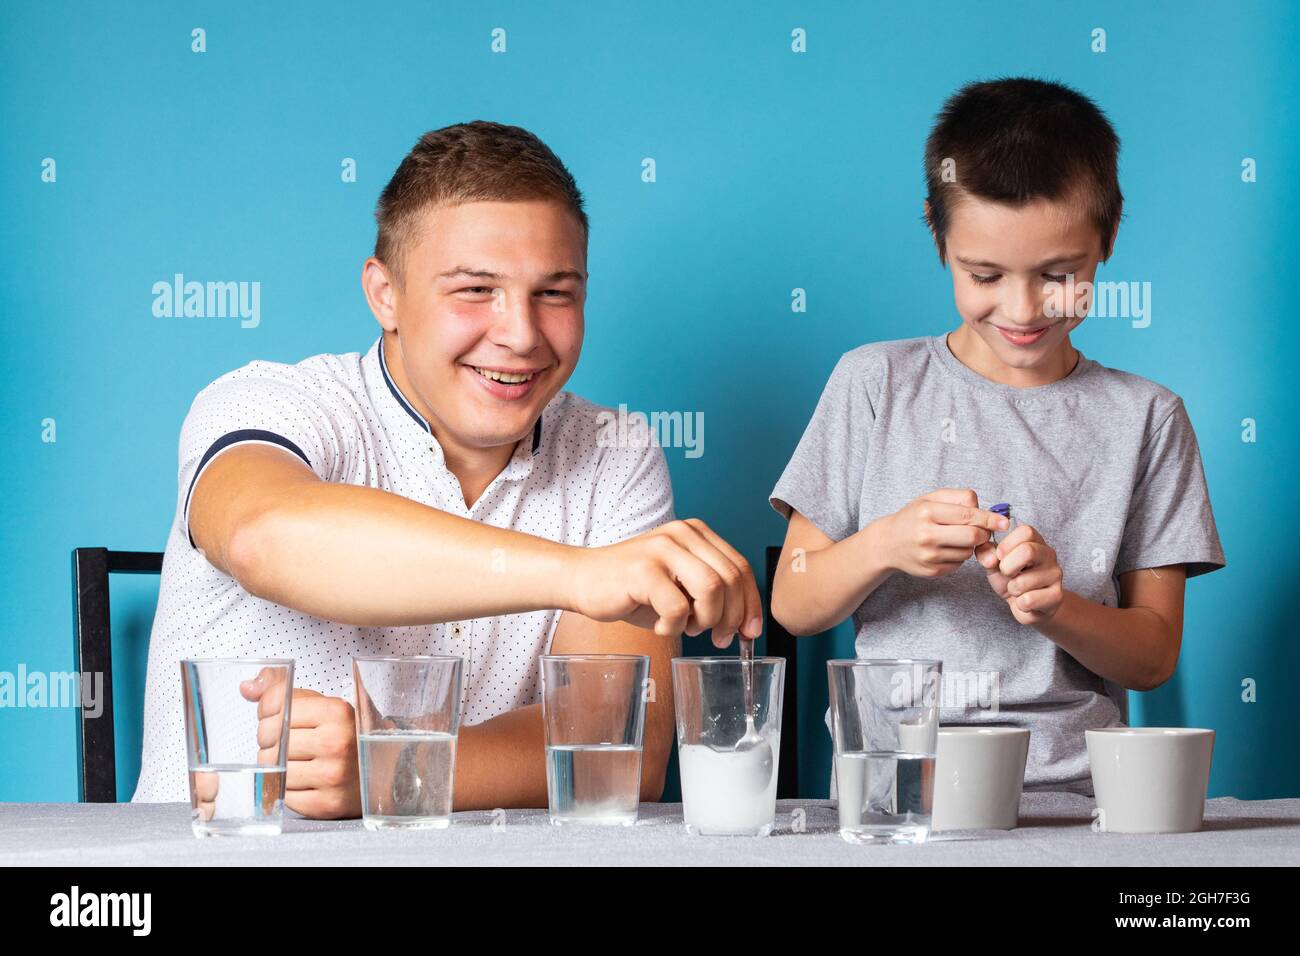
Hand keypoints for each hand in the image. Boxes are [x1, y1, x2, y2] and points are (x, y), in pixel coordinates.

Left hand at [240, 672, 360, 819]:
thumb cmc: (348, 736)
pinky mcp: (326, 803)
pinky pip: (282, 794)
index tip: (275, 714)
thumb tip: (247, 688)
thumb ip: (284, 691)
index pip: (275, 705)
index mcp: (336, 711)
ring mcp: (332, 775)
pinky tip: (301, 778)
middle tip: (285, 739)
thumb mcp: (324, 705)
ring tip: (294, 759)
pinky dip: (285, 786)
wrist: (383, 771)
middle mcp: (336, 742)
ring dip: (276, 763)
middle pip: (270, 737)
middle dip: (269, 738)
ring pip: (273, 766)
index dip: (267, 710)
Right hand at [570, 518, 762, 648]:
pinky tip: (659, 626)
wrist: (581, 579)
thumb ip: (710, 592)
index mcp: (696, 533)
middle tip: (717, 638)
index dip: (751, 603)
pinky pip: (678, 608)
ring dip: (704, 620)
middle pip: (731, 579)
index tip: (750, 631)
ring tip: (685, 627)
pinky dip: (673, 627)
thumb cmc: (632, 588)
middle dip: (732, 617)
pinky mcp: (643, 569)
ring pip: (711, 589)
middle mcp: (683, 534)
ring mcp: (663, 549)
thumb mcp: (678, 584)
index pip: (740, 567)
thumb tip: (745, 622)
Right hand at [879, 489, 1006, 578]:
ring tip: (955, 538)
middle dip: (983, 533)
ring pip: (968, 552)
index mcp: (927, 512)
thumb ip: (959, 498)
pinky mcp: (932, 571)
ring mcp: (929, 556)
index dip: (990, 519)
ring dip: (970, 545)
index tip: (1004, 522)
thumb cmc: (914, 517)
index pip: (968, 516)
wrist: (887, 543)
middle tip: (980, 530)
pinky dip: (958, 556)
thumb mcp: (930, 498)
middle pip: (973, 537)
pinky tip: (945, 549)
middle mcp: (927, 534)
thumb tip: (988, 512)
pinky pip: (959, 564)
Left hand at [975, 522, 1063, 624]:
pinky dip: (1020, 604)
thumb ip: (986, 554)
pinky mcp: (1057, 596)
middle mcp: (1049, 555)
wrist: (1026, 605)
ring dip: (1012, 588)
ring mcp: (1055, 575)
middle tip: (1006, 574)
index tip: (999, 557)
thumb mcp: (994, 564)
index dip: (1006, 545)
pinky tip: (1026, 601)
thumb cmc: (1010, 579)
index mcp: (1035, 541)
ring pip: (1024, 581)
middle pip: (1028, 551)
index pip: (1026, 531)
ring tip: (1017, 589)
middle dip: (1007, 566)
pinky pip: (1028, 600)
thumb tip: (991, 558)